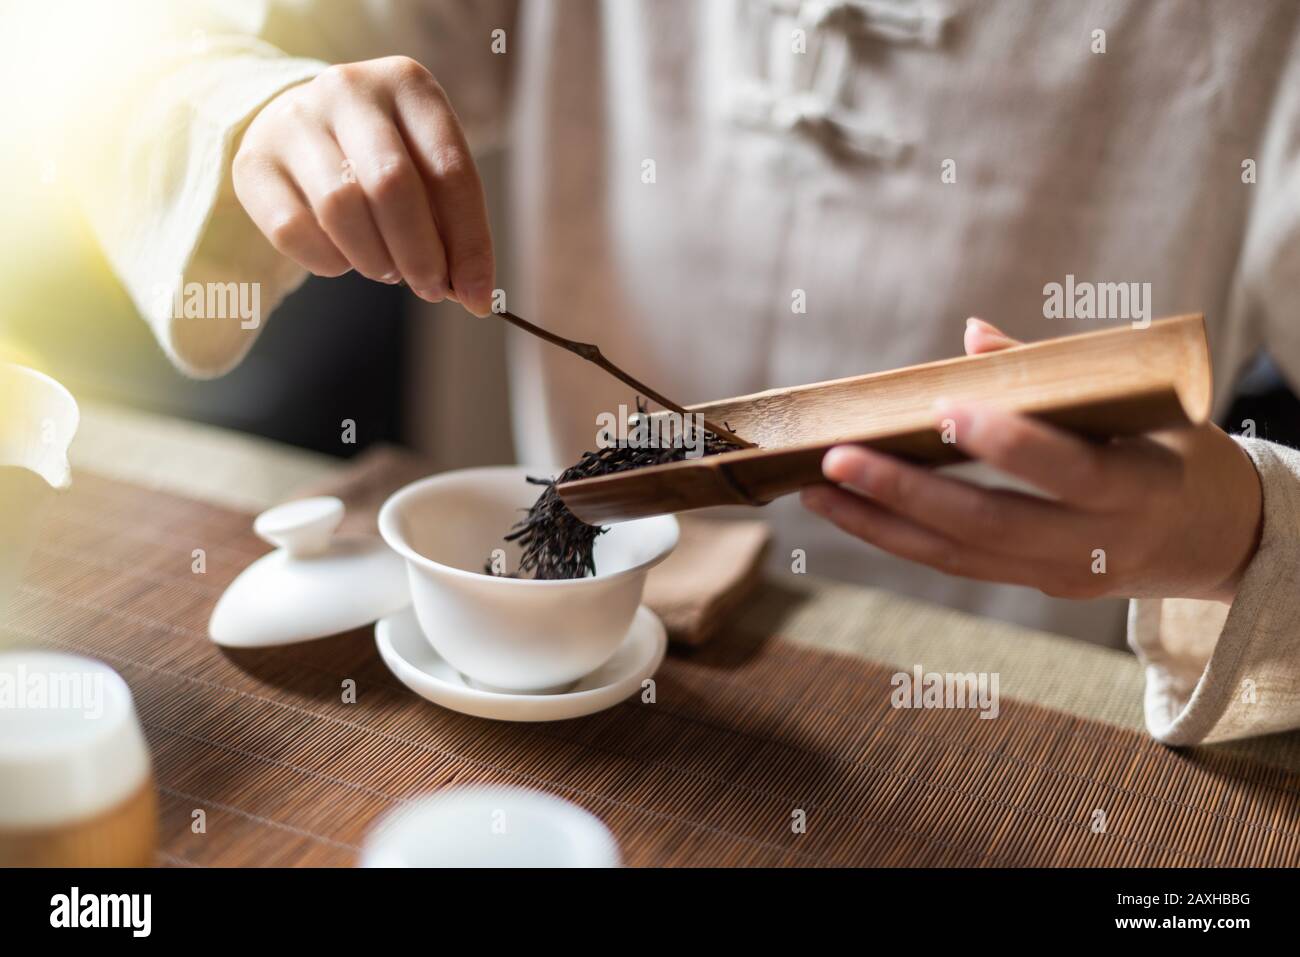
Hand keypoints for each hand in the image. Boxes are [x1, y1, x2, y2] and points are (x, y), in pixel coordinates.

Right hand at [233, 56, 493, 314]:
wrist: (301, 126)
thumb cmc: (381, 157)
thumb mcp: (427, 170)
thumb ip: (453, 224)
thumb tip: (474, 293)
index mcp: (408, 85)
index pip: (451, 172)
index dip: (469, 243)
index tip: (476, 295)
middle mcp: (348, 88)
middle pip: (392, 186)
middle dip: (420, 254)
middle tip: (429, 288)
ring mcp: (294, 120)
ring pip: (340, 209)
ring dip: (374, 259)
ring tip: (386, 269)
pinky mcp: (253, 161)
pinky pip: (293, 230)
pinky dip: (328, 261)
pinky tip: (343, 258)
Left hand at [800, 318, 1262, 602]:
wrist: (1217, 539)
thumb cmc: (1175, 449)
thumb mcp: (1143, 406)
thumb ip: (1056, 375)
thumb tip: (972, 336)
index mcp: (1140, 486)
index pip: (1070, 469)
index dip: (1007, 444)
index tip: (943, 410)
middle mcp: (1098, 543)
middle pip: (989, 525)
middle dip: (904, 492)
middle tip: (837, 457)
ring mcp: (1063, 574)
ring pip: (959, 557)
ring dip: (880, 523)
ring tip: (818, 490)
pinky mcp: (1036, 585)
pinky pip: (959, 564)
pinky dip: (901, 538)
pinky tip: (852, 511)